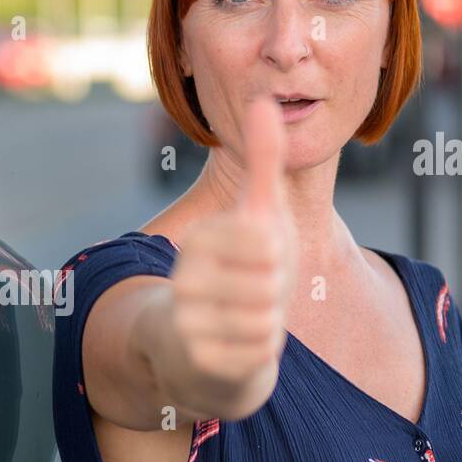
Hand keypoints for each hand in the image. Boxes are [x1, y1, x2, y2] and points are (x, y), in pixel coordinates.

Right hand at [169, 94, 297, 389]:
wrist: (203, 352)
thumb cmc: (239, 275)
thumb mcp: (255, 216)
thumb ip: (262, 160)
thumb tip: (265, 101)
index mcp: (199, 240)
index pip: (264, 241)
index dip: (277, 257)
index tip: (259, 263)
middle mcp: (185, 278)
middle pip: (270, 282)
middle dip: (276, 294)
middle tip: (257, 297)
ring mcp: (188, 320)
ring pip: (264, 319)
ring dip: (268, 325)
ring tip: (249, 321)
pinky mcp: (197, 360)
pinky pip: (257, 354)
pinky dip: (259, 354)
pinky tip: (242, 349)